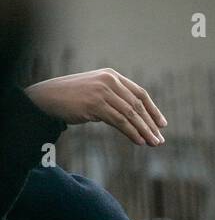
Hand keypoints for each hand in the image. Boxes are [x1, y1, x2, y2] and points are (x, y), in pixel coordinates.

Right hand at [24, 69, 166, 146]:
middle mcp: (109, 81)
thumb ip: (116, 99)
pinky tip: (139, 141)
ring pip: (130, 114)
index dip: (153, 110)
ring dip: (144, 131)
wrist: (47, 97)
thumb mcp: (97, 92)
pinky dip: (131, 132)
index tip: (162, 125)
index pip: (140, 93)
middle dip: (151, 124)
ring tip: (153, 143)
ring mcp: (102, 92)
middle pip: (137, 105)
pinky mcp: (95, 104)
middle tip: (159, 140)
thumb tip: (137, 119)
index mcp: (112, 76)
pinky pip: (119, 121)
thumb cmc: (73, 97)